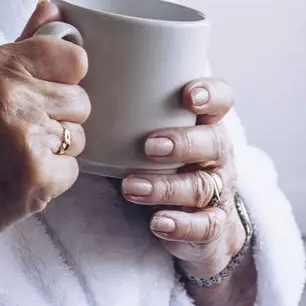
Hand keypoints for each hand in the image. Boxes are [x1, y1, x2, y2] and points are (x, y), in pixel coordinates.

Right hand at [0, 0, 87, 289]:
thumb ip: (22, 43)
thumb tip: (54, 5)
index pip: (74, 59)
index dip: (64, 79)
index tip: (42, 92)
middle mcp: (13, 96)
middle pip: (81, 100)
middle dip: (58, 118)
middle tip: (19, 131)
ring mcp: (27, 138)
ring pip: (79, 135)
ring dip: (56, 149)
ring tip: (15, 154)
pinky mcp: (38, 177)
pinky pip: (73, 169)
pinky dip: (52, 178)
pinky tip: (19, 177)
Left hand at [119, 77, 246, 279]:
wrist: (197, 223)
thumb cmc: (164, 166)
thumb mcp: (154, 137)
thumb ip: (134, 114)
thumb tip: (83, 80)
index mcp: (206, 125)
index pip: (221, 101)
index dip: (210, 95)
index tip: (188, 96)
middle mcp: (217, 155)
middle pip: (213, 142)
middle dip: (182, 142)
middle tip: (148, 146)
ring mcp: (218, 190)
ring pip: (201, 186)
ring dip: (165, 186)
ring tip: (131, 188)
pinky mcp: (214, 225)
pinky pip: (205, 225)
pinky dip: (180, 224)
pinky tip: (158, 222)